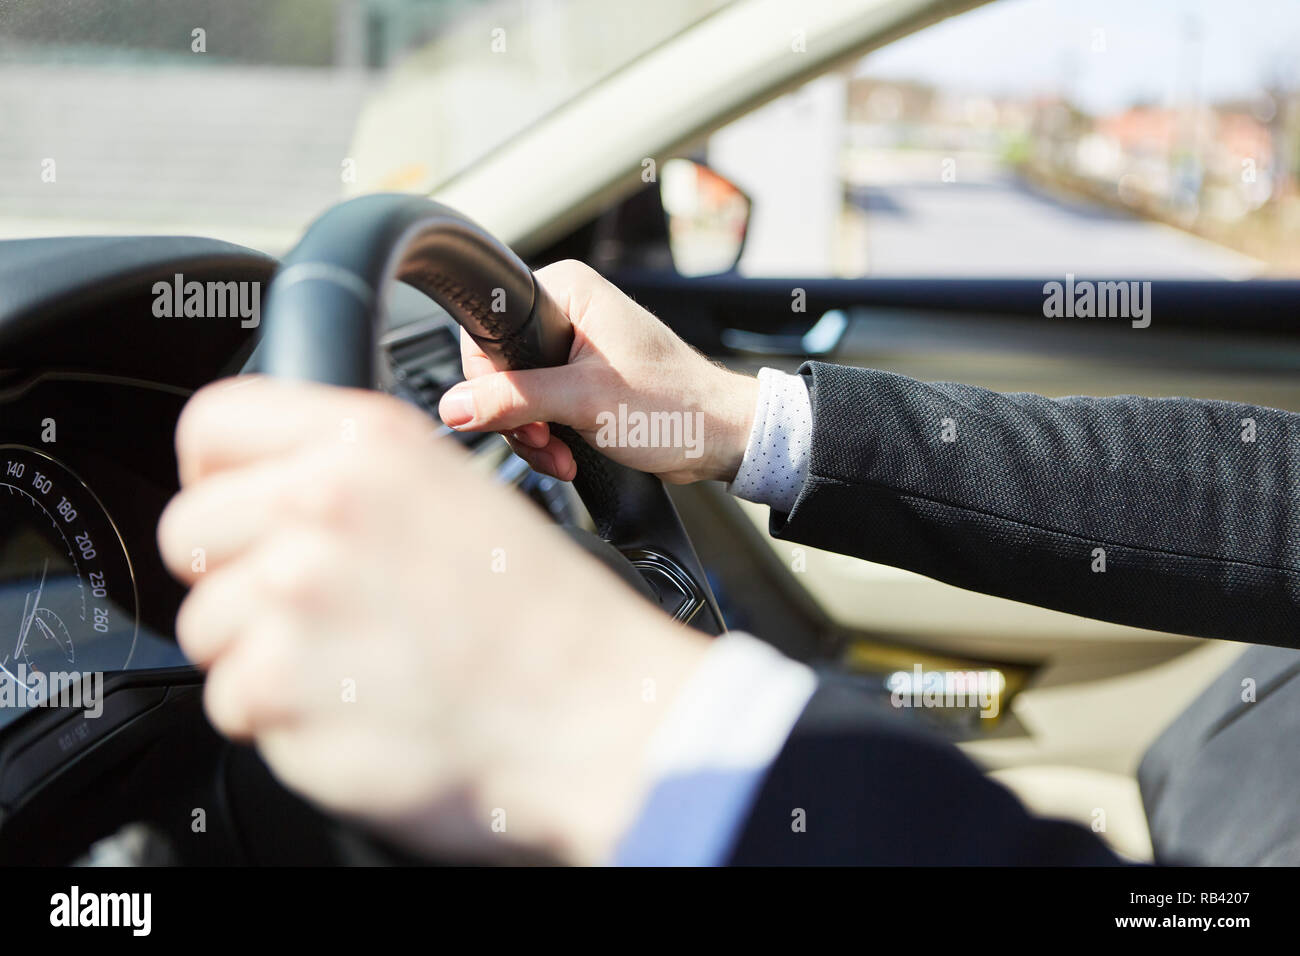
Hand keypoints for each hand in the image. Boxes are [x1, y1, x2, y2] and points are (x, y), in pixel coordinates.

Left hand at [157, 377, 709, 863]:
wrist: (591, 710)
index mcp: (366, 444)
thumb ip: (350, 475)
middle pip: (188, 529)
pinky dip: (281, 717)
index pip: (212, 426)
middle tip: (311, 606)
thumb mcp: (454, 492)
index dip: (219, 475)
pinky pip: (230, 700)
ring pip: (205, 624)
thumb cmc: (541, 614)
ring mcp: (292, 596)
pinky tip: (354, 705)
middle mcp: (319, 506)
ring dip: (260, 652)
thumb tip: (262, 493)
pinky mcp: (279, 686)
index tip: (242, 510)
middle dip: (235, 573)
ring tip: (351, 662)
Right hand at [437, 260, 757, 483]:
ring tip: (561, 455)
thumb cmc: (674, 405)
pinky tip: (568, 455)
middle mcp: (570, 311)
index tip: (503, 411)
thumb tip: (456, 406)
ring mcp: (576, 347)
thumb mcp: (582, 402)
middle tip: (541, 440)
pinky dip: (548, 437)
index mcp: (569, 291)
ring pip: (519, 394)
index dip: (487, 376)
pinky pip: (542, 407)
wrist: (721, 437)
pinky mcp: (583, 379)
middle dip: (516, 416)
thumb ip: (513, 400)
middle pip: (501, 366)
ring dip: (533, 434)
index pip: (491, 326)